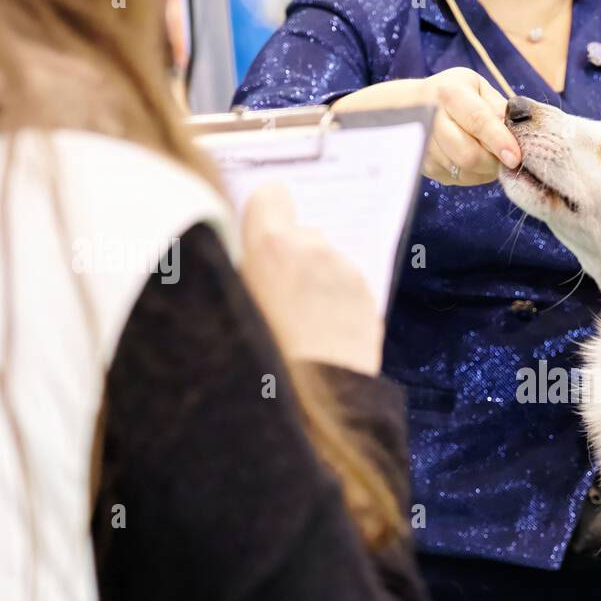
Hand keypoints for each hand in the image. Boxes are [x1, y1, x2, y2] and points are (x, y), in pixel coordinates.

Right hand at [240, 184, 382, 374]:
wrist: (314, 405)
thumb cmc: (260, 359)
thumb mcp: (230, 304)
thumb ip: (241, 269)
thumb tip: (247, 256)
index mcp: (272, 246)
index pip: (272, 195)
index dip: (267, 213)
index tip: (262, 234)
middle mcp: (315, 250)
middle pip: (303, 233)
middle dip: (293, 255)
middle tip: (279, 294)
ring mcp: (347, 274)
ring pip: (329, 262)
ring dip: (318, 279)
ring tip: (303, 322)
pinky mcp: (370, 301)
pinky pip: (349, 288)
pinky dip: (338, 302)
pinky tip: (325, 334)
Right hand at [417, 67, 520, 184]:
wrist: (411, 105)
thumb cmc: (456, 95)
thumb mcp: (479, 89)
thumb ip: (499, 108)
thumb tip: (518, 130)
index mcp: (450, 94)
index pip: (477, 120)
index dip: (498, 140)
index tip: (515, 158)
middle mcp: (432, 119)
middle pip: (468, 155)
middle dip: (493, 161)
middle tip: (507, 156)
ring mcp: (425, 146)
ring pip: (465, 171)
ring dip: (485, 168)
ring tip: (489, 151)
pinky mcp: (425, 166)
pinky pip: (459, 178)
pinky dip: (475, 173)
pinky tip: (475, 157)